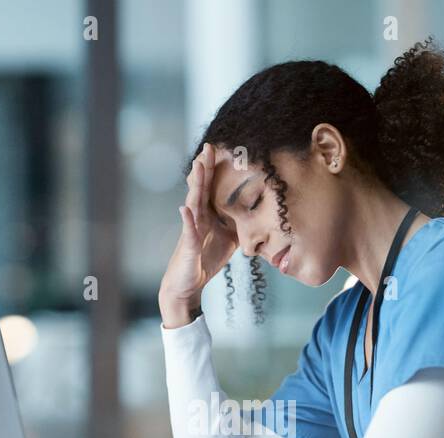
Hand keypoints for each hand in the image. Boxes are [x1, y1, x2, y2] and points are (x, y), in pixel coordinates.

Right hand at [159, 144, 236, 327]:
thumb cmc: (205, 260)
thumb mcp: (228, 240)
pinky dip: (187, 220)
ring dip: (196, 185)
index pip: (210, 188)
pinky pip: (188, 231)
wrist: (187, 285)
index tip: (220, 149)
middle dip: (204, 168)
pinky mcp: (187, 246)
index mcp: (206, 215)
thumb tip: (257, 215)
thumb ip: (238, 225)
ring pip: (193, 203)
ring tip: (198, 167)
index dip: (215, 170)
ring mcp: (190, 230)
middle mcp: (196, 218)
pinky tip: (186, 208)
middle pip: (200, 188)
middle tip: (208, 146)